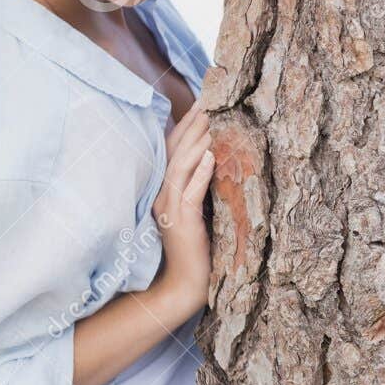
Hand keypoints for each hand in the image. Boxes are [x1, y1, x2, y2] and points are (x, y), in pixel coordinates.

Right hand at [151, 101, 213, 323]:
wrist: (186, 285)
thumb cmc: (199, 249)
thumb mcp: (201, 210)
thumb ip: (204, 186)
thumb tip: (221, 157)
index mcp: (165, 190)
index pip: (173, 150)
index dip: (187, 125)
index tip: (203, 102)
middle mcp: (162, 195)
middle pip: (175, 151)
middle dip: (192, 125)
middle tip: (209, 99)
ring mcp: (169, 208)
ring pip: (181, 167)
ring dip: (197, 141)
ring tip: (212, 118)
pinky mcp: (181, 223)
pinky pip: (190, 192)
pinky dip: (200, 172)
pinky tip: (211, 155)